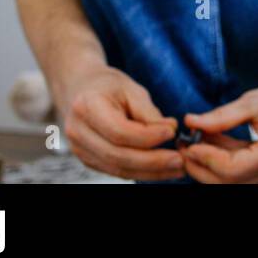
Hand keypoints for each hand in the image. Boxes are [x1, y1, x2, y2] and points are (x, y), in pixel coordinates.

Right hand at [59, 65, 181, 180]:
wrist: (81, 88)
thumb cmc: (107, 85)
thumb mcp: (130, 89)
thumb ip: (148, 112)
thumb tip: (170, 131)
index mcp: (87, 107)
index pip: (119, 131)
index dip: (148, 136)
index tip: (172, 132)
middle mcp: (78, 132)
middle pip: (118, 156)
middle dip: (153, 161)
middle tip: (179, 160)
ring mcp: (80, 149)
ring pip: (118, 168)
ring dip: (150, 172)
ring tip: (176, 168)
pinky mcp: (88, 160)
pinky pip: (116, 171)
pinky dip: (141, 172)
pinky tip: (162, 169)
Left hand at [179, 68, 257, 183]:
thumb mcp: (255, 100)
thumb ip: (221, 116)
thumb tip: (192, 121)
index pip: (230, 170)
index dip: (204, 158)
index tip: (187, 142)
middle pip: (232, 182)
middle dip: (204, 168)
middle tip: (184, 147)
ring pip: (239, 178)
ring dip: (215, 164)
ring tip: (196, 141)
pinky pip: (249, 169)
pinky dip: (230, 158)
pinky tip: (215, 140)